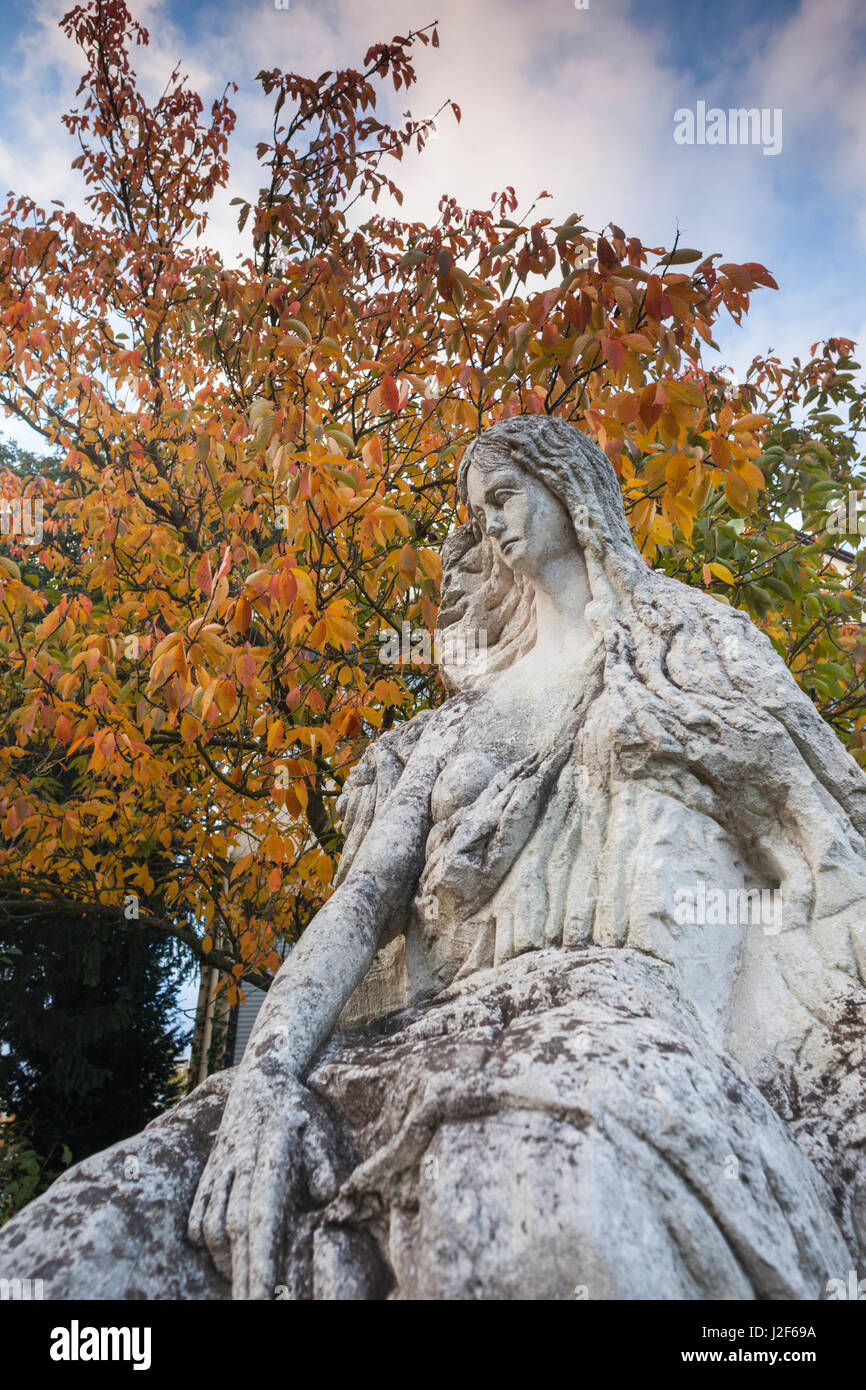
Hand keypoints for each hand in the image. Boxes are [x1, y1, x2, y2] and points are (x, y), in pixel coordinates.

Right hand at [188, 1067, 338, 1299]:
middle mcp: (239, 1164)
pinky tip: (222, 1255)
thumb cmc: (295, 1107)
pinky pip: (196, 1215)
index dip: (259, 1260)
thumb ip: (319, 1160)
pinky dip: (205, 1241)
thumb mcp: (316, 1126)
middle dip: (243, 1277)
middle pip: (234, 1232)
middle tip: (252, 1309)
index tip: (263, 1297)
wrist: (259, 1076)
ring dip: (224, 1261)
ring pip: (212, 1226)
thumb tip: (325, 1194)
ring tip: (245, 1284)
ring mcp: (219, 1168)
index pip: (260, 1218)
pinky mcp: (208, 1171)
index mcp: (270, 1156)